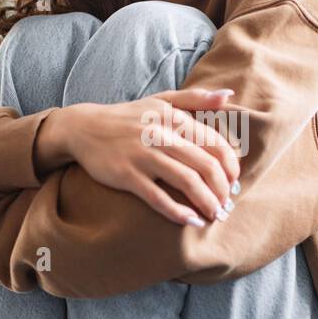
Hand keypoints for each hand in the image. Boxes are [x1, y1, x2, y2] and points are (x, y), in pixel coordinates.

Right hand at [55, 87, 242, 225]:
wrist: (84, 128)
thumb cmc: (128, 117)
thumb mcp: (161, 101)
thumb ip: (196, 99)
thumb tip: (230, 97)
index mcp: (174, 118)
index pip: (215, 144)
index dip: (231, 168)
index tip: (234, 184)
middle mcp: (161, 134)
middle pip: (206, 165)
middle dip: (222, 190)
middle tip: (227, 205)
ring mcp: (143, 155)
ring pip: (187, 181)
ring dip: (207, 202)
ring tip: (215, 215)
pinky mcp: (127, 175)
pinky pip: (158, 197)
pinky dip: (178, 212)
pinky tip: (191, 221)